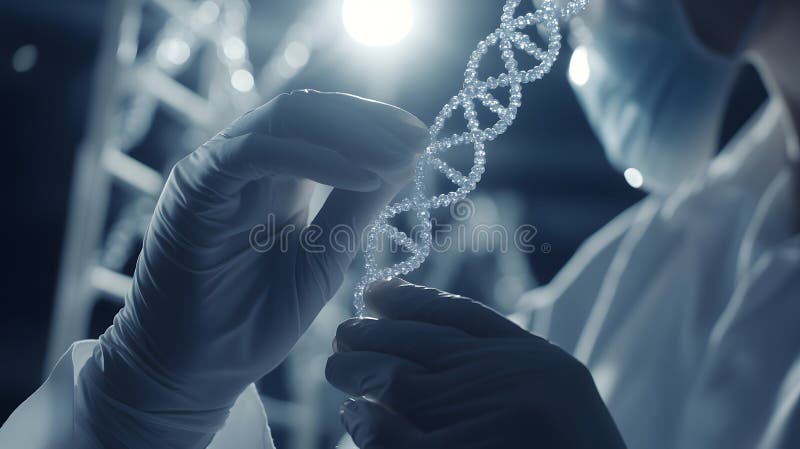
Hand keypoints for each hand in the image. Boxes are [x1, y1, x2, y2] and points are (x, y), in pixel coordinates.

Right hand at [77, 91, 427, 445]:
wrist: (199, 372)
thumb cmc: (258, 318)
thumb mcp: (326, 257)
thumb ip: (357, 207)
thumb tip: (404, 160)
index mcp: (276, 177)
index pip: (324, 125)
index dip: (373, 124)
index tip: (420, 138)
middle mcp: (245, 164)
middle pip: (307, 112)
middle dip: (368, 119)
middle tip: (417, 139)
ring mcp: (216, 171)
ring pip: (283, 120)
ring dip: (349, 133)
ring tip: (399, 156)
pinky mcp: (194, 188)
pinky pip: (255, 153)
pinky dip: (313, 158)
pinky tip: (363, 175)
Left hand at [327, 278, 625, 448]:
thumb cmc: (573, 447)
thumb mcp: (553, 391)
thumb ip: (499, 360)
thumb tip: (418, 332)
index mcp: (539, 364)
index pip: (459, 317)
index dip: (410, 300)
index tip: (375, 293)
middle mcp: (513, 386)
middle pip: (421, 344)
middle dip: (372, 336)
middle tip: (344, 336)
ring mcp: (486, 426)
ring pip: (399, 381)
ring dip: (359, 371)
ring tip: (339, 368)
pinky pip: (396, 438)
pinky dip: (368, 423)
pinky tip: (354, 414)